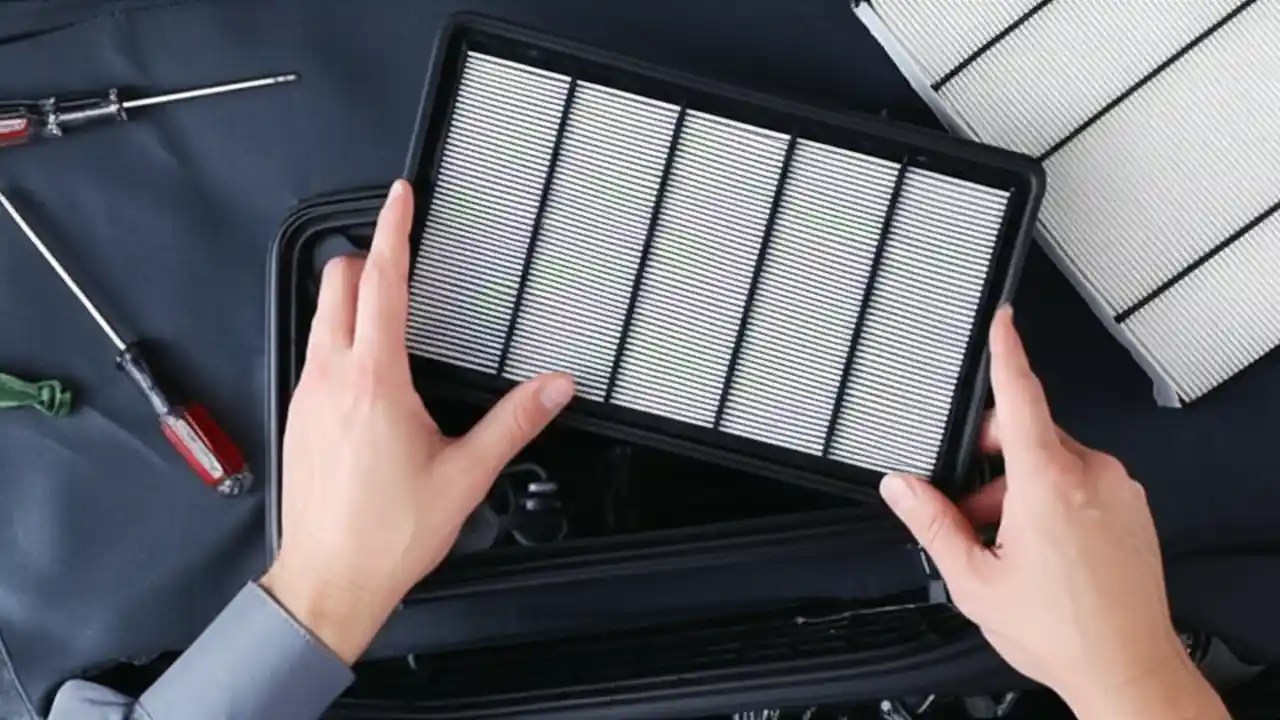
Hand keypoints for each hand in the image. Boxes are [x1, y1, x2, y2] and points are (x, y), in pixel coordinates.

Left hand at [261, 180, 574, 663]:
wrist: (327, 582)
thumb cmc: (387, 535)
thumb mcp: (466, 475)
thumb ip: (515, 423)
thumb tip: (556, 387)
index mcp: (374, 381)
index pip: (380, 282)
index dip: (392, 231)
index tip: (400, 197)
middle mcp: (331, 379)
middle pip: (336, 283)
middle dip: (367, 255)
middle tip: (400, 249)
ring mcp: (308, 396)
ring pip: (321, 316)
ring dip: (351, 295)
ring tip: (389, 300)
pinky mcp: (299, 417)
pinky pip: (316, 352)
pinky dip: (341, 334)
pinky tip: (370, 364)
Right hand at [880, 308, 1226, 718]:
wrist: (1127, 670)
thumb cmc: (1062, 631)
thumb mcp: (974, 579)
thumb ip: (932, 523)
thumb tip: (899, 487)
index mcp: (1049, 483)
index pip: (1023, 396)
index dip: (1007, 352)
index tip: (1003, 319)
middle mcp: (1092, 475)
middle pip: (1028, 435)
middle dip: (991, 464)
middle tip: (971, 512)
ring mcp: (1119, 491)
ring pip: (1054, 460)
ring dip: (1021, 487)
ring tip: (1006, 543)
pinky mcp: (1133, 508)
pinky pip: (1083, 481)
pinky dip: (1054, 500)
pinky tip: (1040, 548)